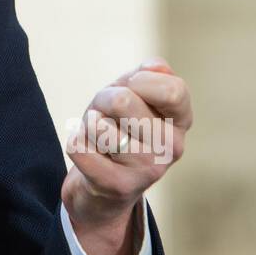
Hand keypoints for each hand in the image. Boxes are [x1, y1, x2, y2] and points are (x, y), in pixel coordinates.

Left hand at [60, 58, 191, 254]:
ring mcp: (148, 170)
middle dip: (103, 99)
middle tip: (106, 113)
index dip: (140, 81)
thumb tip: (156, 66)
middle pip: (123, 100)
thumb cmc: (121, 129)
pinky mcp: (119, 187)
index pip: (172, 90)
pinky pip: (78, 147)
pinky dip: (75, 142)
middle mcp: (172, 148)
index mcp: (181, 121)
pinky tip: (88, 151)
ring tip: (99, 135)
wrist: (104, 188)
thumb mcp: (134, 96)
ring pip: (97, 125)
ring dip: (89, 123)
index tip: (131, 88)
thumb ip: (146, 75)